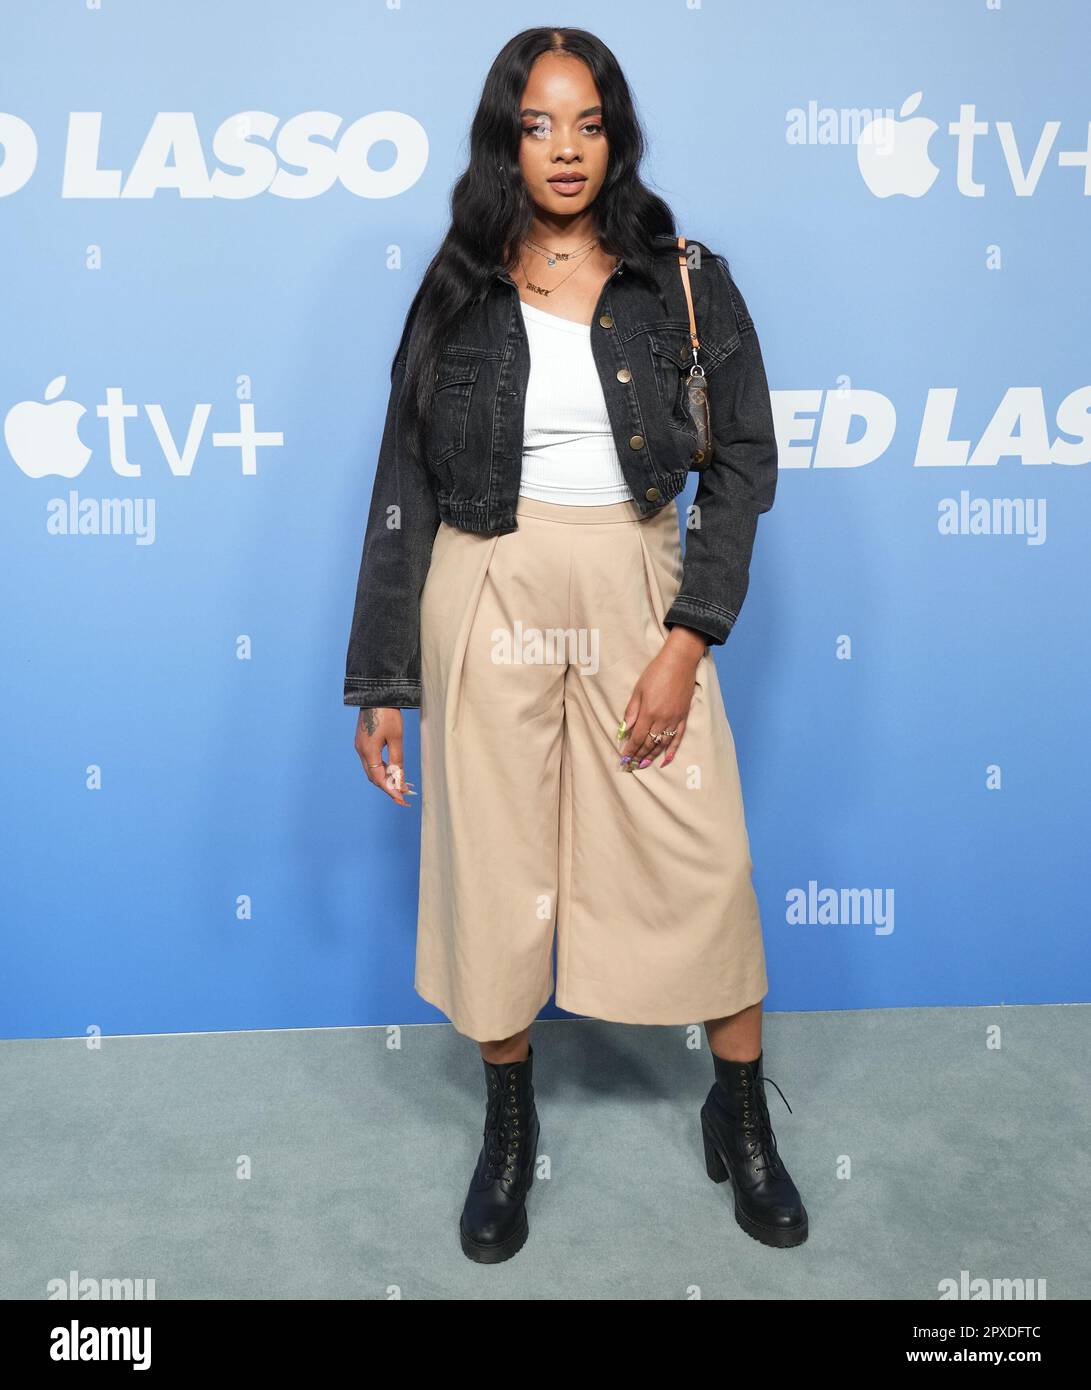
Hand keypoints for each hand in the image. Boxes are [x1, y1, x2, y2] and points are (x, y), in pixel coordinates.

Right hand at [354, 707, 416, 807]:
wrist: (376, 694)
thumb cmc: (388, 713)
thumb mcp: (396, 738)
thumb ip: (397, 760)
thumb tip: (399, 781)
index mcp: (368, 751)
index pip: (379, 779)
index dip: (391, 791)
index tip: (402, 800)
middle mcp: (360, 751)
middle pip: (373, 777)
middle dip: (388, 788)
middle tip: (404, 796)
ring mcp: (359, 746)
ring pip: (371, 770)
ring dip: (385, 779)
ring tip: (401, 785)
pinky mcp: (362, 741)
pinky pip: (370, 761)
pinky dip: (381, 769)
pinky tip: (391, 771)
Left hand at [617, 626, 706, 770]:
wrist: (680, 662)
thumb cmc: (656, 672)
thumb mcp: (638, 690)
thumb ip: (632, 711)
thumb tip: (624, 729)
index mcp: (649, 712)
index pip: (637, 738)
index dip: (630, 750)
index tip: (623, 759)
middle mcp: (662, 719)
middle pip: (649, 743)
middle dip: (638, 756)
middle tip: (630, 765)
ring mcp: (675, 719)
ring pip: (662, 744)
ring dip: (652, 756)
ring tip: (643, 764)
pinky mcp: (683, 717)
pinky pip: (678, 738)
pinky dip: (672, 751)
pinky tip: (666, 760)